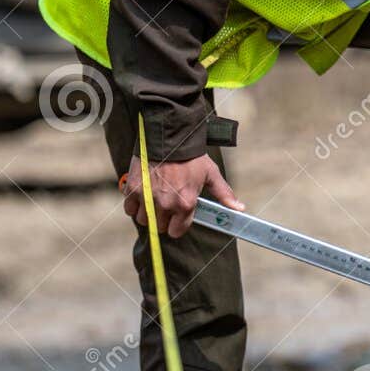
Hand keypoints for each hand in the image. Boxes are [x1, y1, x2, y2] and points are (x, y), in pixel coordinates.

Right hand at [121, 153, 243, 238]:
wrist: (168, 138)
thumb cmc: (191, 157)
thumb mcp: (211, 174)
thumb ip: (224, 194)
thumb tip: (240, 209)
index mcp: (186, 204)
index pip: (177, 231)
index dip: (177, 225)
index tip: (177, 218)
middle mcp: (166, 204)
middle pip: (160, 227)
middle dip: (163, 220)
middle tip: (166, 206)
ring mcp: (148, 198)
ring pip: (144, 220)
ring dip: (148, 213)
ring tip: (154, 200)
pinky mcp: (133, 190)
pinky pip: (129, 208)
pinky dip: (134, 204)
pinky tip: (142, 195)